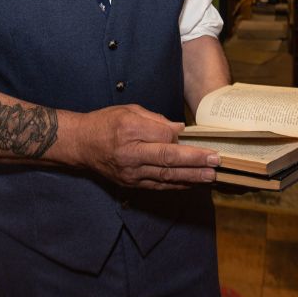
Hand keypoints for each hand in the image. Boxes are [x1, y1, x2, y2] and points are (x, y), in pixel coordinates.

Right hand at [75, 105, 219, 189]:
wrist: (81, 144)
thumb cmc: (105, 122)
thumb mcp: (129, 111)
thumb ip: (155, 120)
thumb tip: (178, 130)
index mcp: (128, 131)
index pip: (162, 137)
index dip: (181, 138)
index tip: (197, 137)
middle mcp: (129, 155)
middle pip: (167, 160)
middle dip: (195, 161)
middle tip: (216, 161)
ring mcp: (130, 173)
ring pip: (165, 176)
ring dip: (191, 177)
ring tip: (211, 176)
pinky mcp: (131, 184)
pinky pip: (158, 185)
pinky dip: (177, 184)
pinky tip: (193, 182)